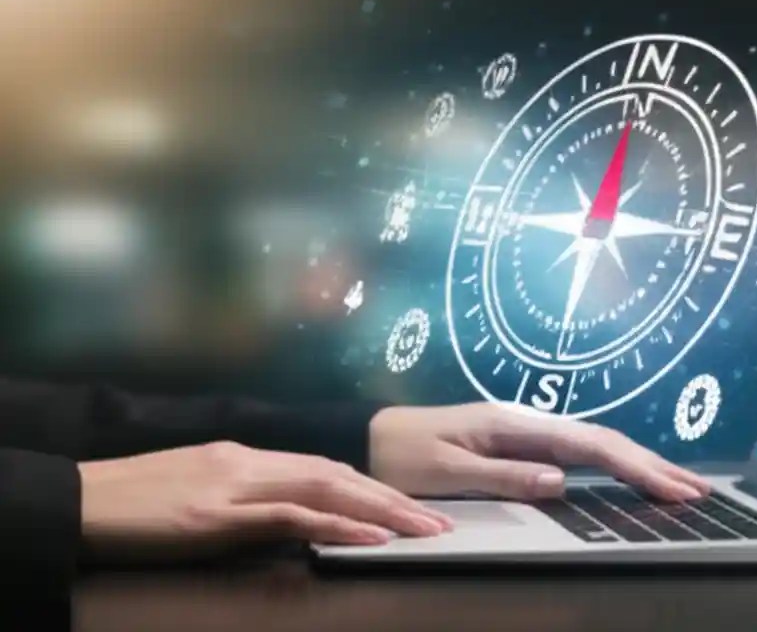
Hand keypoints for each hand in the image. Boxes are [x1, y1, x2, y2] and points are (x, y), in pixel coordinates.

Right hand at [79, 441, 452, 559]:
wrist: (75, 501)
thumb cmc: (134, 504)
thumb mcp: (202, 496)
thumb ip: (248, 502)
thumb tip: (290, 521)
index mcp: (249, 457)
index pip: (328, 467)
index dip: (376, 487)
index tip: (414, 507)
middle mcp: (251, 462)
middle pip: (342, 473)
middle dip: (396, 498)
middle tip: (442, 521)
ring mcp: (236, 484)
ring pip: (328, 488)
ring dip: (383, 510)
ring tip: (425, 530)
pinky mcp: (218, 513)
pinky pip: (291, 517)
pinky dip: (337, 525)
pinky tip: (371, 537)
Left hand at [368, 402, 711, 501]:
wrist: (366, 433)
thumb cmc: (398, 454)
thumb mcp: (442, 471)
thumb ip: (501, 476)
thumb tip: (562, 480)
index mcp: (512, 424)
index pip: (588, 446)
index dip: (635, 467)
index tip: (673, 488)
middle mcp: (526, 421)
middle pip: (602, 441)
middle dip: (652, 464)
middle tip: (698, 491)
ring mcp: (525, 431)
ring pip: (595, 445)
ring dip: (638, 463)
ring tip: (679, 483)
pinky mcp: (520, 443)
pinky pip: (577, 453)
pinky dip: (612, 464)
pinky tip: (630, 473)